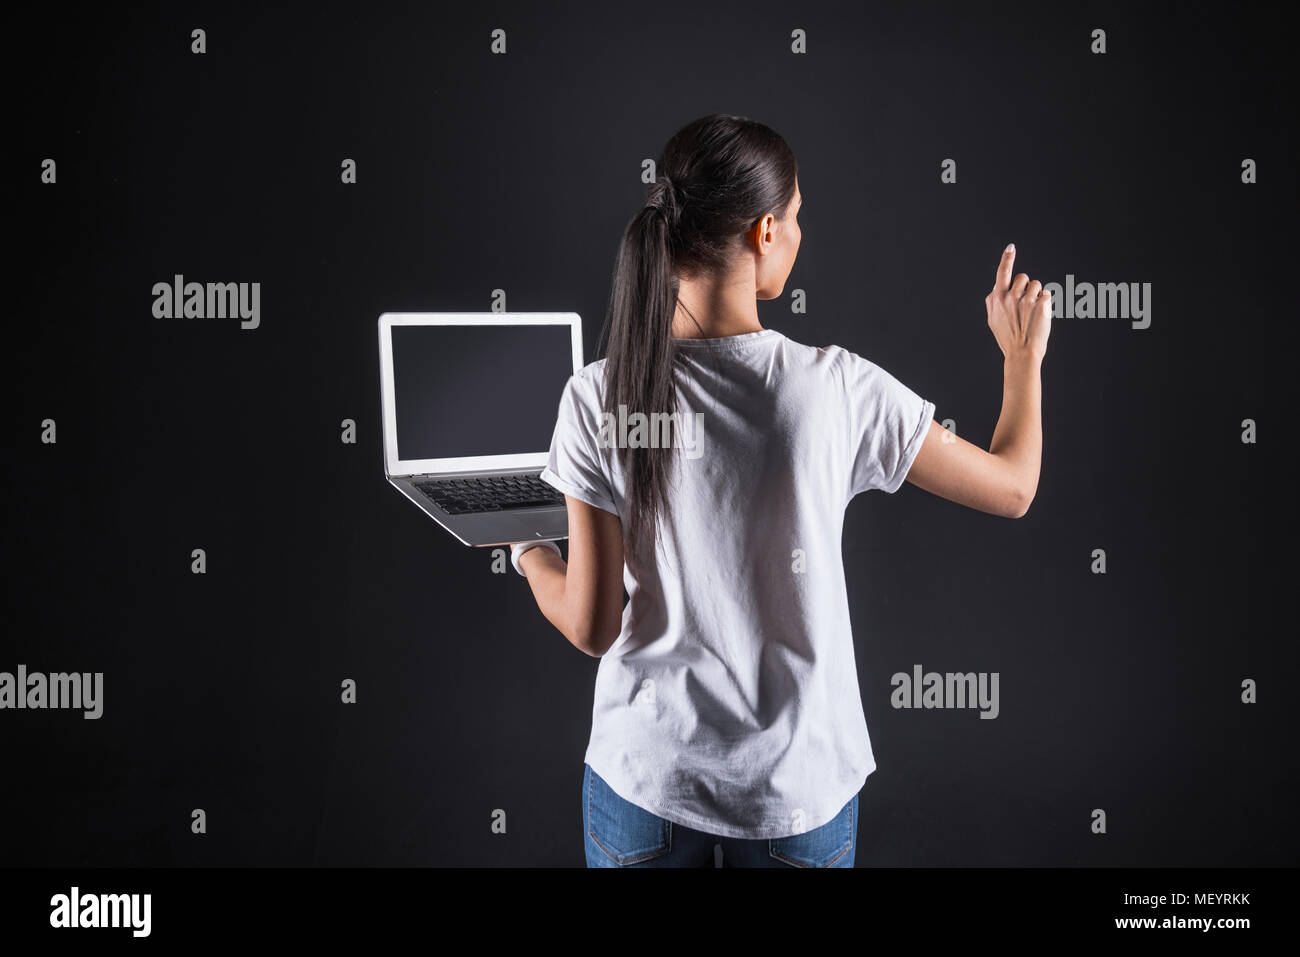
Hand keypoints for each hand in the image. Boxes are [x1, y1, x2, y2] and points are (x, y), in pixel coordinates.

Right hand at [985, 244, 1051, 363]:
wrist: (1021, 354)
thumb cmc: (1008, 339)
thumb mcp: (993, 321)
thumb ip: (994, 303)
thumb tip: (995, 291)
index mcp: (996, 298)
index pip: (1002, 272)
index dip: (1007, 258)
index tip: (1011, 248)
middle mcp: (1009, 296)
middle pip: (1022, 277)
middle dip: (1025, 286)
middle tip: (1025, 304)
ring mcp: (1025, 299)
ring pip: (1036, 285)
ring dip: (1037, 295)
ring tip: (1033, 313)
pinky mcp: (1040, 303)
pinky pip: (1046, 294)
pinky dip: (1045, 303)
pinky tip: (1040, 316)